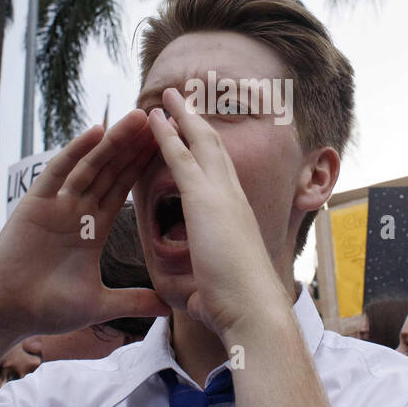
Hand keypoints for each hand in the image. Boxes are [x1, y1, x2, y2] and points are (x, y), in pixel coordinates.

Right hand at [0, 110, 170, 338]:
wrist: (6, 315)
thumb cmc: (46, 309)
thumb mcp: (98, 304)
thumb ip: (132, 302)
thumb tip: (166, 308)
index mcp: (93, 227)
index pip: (123, 189)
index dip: (142, 167)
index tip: (167, 146)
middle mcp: (76, 210)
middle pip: (111, 170)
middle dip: (134, 146)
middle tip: (159, 119)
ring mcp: (56, 204)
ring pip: (90, 165)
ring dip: (114, 141)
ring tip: (137, 118)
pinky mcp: (35, 204)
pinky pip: (57, 172)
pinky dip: (75, 151)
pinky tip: (95, 131)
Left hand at [144, 87, 291, 336]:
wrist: (253, 310)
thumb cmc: (237, 308)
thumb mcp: (215, 290)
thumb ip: (205, 288)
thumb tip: (197, 301)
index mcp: (236, 217)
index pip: (220, 175)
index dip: (208, 152)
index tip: (197, 135)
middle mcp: (233, 198)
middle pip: (214, 148)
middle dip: (199, 122)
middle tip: (185, 100)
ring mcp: (221, 194)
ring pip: (200, 143)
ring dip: (183, 116)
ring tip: (169, 95)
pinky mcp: (204, 198)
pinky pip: (180, 156)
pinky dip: (166, 133)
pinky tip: (154, 116)